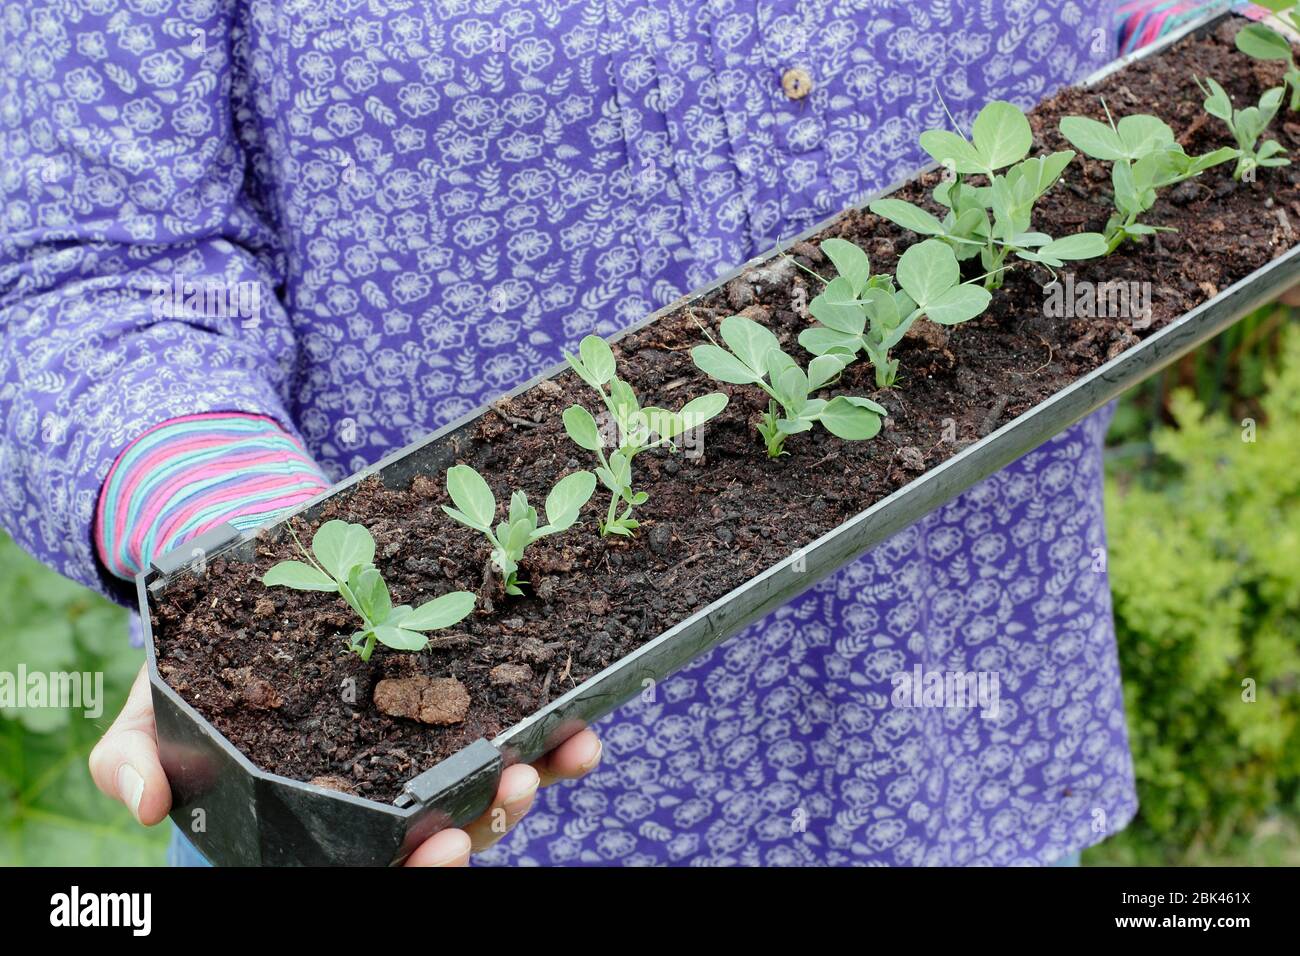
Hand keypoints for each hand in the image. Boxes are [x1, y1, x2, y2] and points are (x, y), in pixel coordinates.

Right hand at [90, 664, 602, 866]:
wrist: (255, 596)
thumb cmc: (204, 671)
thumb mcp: (156, 709)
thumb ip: (138, 757)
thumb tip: (142, 805)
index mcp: (328, 816)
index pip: (379, 861)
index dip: (415, 865)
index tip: (439, 847)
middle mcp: (391, 794)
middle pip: (454, 830)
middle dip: (486, 822)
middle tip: (505, 793)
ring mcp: (439, 750)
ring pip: (496, 788)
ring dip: (530, 780)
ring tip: (547, 758)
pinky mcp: (471, 704)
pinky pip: (526, 732)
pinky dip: (558, 739)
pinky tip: (581, 728)